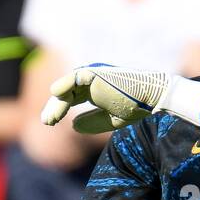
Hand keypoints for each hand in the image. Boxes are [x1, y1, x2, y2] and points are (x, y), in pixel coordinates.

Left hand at [42, 64, 199, 131]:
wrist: (152, 98)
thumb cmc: (137, 106)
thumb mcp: (110, 118)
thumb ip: (93, 121)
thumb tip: (73, 126)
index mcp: (96, 89)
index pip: (73, 99)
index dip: (60, 110)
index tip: (50, 123)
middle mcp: (92, 81)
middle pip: (67, 94)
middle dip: (56, 108)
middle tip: (47, 122)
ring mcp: (92, 76)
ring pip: (67, 90)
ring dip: (57, 104)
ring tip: (50, 120)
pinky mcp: (94, 74)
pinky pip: (74, 78)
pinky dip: (64, 84)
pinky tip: (54, 92)